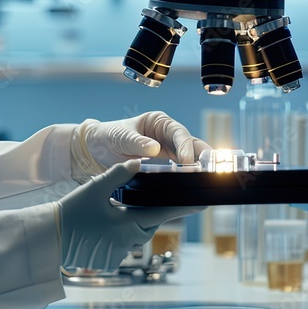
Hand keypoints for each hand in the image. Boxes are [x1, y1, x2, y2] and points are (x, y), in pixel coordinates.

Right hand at [55, 160, 202, 271]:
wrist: (51, 238)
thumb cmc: (72, 211)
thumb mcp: (95, 188)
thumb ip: (119, 173)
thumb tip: (138, 161)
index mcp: (128, 223)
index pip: (164, 212)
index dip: (184, 207)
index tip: (203, 203)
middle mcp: (128, 242)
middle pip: (148, 222)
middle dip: (145, 211)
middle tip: (133, 201)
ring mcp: (119, 254)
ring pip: (134, 234)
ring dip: (128, 223)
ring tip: (109, 213)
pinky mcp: (110, 261)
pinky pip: (121, 245)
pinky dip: (115, 236)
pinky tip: (100, 228)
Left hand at [71, 111, 210, 180]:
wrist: (98, 148)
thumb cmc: (110, 135)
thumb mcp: (121, 137)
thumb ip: (137, 142)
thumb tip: (155, 148)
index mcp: (160, 122)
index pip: (178, 133)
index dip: (186, 146)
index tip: (187, 161)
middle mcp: (168, 136)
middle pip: (192, 145)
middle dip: (202, 157)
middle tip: (209, 171)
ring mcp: (168, 151)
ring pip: (190, 159)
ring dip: (198, 168)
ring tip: (206, 180)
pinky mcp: (165, 166)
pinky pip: (179, 171)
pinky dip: (187, 178)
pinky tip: (192, 186)